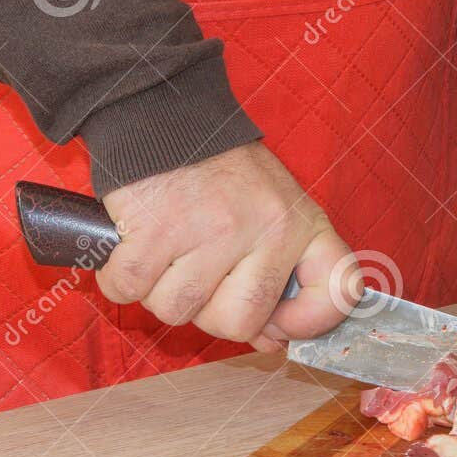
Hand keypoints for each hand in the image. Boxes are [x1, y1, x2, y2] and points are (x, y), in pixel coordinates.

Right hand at [98, 142, 359, 350]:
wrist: (163, 114)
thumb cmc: (217, 173)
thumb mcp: (271, 211)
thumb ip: (277, 275)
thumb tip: (271, 341)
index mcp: (300, 224)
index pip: (337, 292)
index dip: (306, 324)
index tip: (277, 325)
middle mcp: (265, 229)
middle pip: (238, 322)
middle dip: (208, 314)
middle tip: (196, 273)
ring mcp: (211, 231)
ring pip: (177, 311)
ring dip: (159, 292)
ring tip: (165, 251)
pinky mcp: (156, 231)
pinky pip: (131, 291)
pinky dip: (119, 280)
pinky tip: (132, 250)